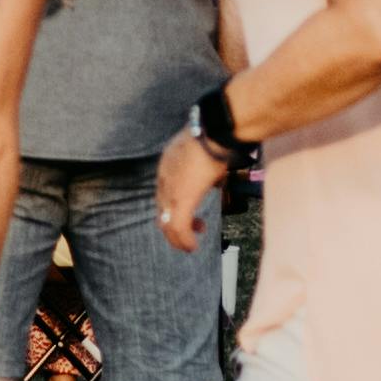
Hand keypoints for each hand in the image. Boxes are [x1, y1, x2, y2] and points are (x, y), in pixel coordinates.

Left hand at [154, 128, 228, 254]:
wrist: (212, 133)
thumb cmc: (214, 137)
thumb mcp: (205, 151)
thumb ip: (207, 165)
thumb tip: (218, 174)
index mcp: (167, 164)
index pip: (165, 192)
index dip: (175, 206)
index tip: (191, 212)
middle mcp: (164, 179)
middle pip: (163, 210)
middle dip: (175, 225)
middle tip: (192, 232)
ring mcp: (171, 191)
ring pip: (167, 223)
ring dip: (178, 238)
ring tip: (189, 246)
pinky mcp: (181, 200)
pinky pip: (178, 227)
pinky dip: (183, 240)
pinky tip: (192, 246)